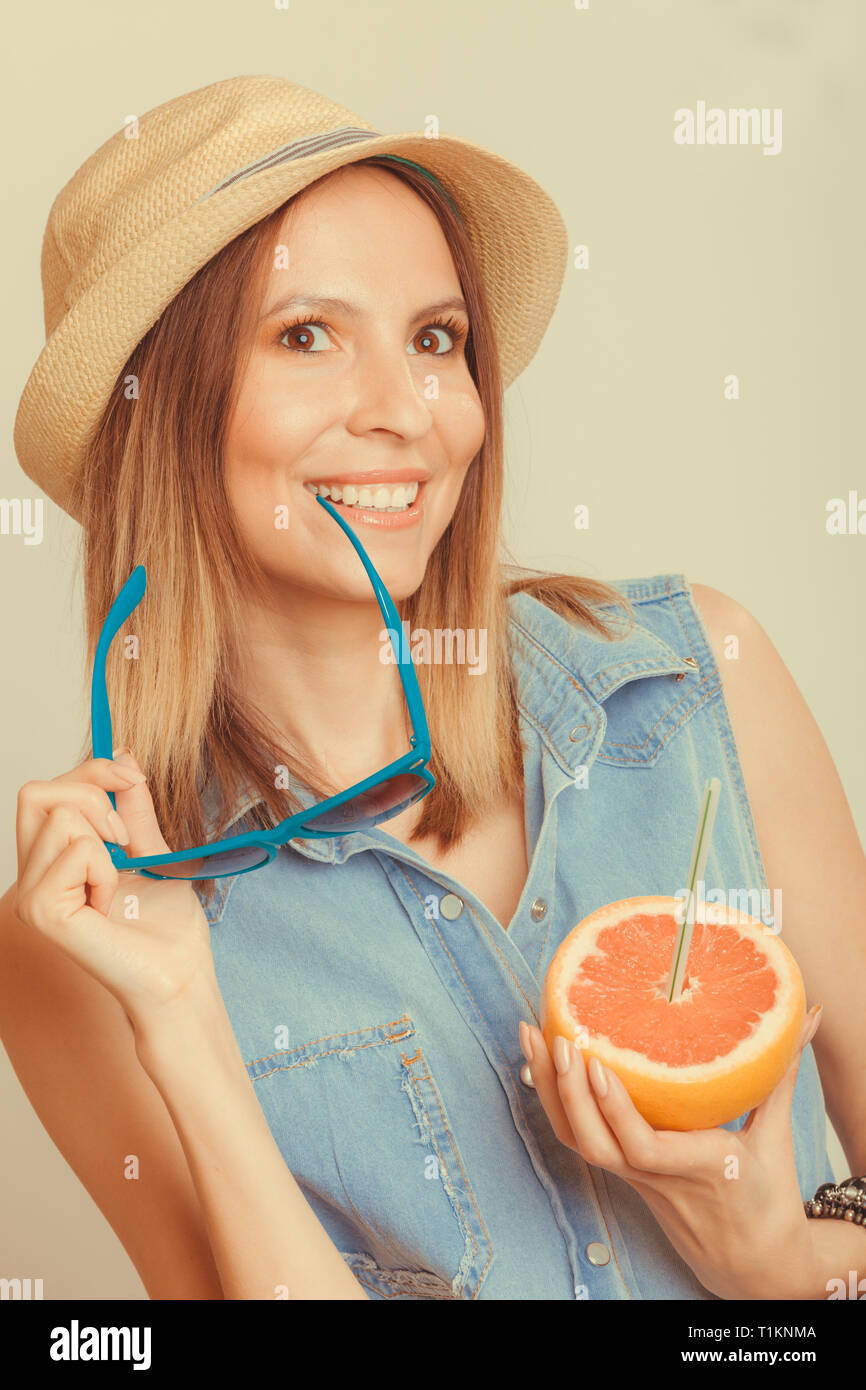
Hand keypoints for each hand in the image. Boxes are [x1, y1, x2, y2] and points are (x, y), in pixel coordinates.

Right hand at [14, 749, 216, 1029]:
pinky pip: (76, 851)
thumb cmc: (166, 926)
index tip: (132, 778)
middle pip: (36, 792)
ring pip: (60, 816)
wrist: (179, 973)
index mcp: (51, 859)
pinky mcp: (42, 911)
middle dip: (93, 793)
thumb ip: (131, 808)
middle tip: (124, 837)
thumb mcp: (150, 850)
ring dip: (107, 843)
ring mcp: (32, 895)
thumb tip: (122, 755)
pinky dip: (106, 869)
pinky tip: (110, 904)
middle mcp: (33, 875)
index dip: (91, 771)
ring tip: (117, 882)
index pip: (46, 790)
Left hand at [520, 1006, 822, 1299]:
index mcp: (698, 1167)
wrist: (752, 1262)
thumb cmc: (766, 1198)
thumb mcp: (777, 1138)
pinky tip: (543, 1061)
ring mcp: (632, 1177)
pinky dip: (556, 1100)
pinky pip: (578, 1139)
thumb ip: (780, 1075)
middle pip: (596, 1145)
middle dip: (568, 1093)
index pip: (645, 1148)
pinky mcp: (621, 1172)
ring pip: (577, 1142)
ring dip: (548, 1090)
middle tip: (557, 1037)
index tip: (599, 1065)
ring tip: (531, 1035)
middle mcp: (655, 1176)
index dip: (617, 1109)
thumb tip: (805, 1019)